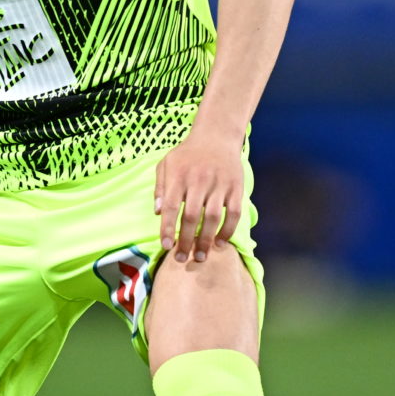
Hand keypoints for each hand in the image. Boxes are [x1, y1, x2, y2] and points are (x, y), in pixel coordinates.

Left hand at [155, 126, 245, 264]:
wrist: (217, 136)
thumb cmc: (187, 154)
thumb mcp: (166, 164)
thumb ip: (160, 187)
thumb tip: (157, 213)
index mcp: (179, 176)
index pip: (170, 206)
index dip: (167, 228)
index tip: (166, 246)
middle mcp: (199, 180)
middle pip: (191, 216)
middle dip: (186, 241)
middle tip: (181, 259)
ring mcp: (219, 184)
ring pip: (213, 218)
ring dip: (206, 240)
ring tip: (199, 256)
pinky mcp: (236, 188)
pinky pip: (233, 214)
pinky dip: (228, 231)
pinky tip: (220, 243)